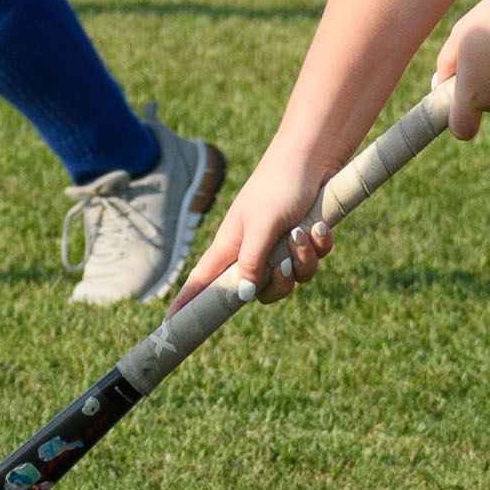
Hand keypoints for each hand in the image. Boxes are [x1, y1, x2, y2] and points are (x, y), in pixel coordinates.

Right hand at [176, 141, 332, 307]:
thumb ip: (251, 261)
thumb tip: (243, 296)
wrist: (313, 159)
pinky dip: (319, 246)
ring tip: (304, 231)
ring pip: (291, 279)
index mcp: (230, 247)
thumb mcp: (261, 226)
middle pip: (259, 293)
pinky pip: (312, 262)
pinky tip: (320, 226)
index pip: (201, 283)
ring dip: (303, 259)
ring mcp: (278, 248)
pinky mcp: (303, 242)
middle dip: (278, 285)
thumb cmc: (277, 186)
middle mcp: (252, 252)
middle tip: (283, 264)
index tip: (169, 329)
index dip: (185, 306)